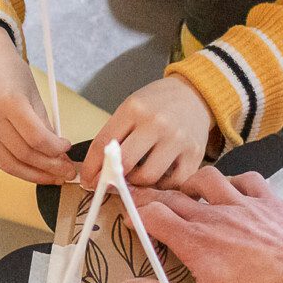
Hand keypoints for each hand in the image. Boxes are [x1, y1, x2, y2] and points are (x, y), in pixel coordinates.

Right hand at [0, 22, 75, 183]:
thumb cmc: (9, 71)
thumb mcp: (32, 92)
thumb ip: (44, 123)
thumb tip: (59, 153)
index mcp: (8, 102)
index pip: (37, 138)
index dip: (56, 150)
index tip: (68, 148)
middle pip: (24, 155)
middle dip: (50, 167)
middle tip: (68, 171)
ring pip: (9, 164)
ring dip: (35, 174)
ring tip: (54, 177)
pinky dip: (19, 168)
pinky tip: (35, 170)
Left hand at [84, 74, 213, 187]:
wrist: (193, 95)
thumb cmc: (156, 104)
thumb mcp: (130, 108)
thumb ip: (114, 136)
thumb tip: (95, 172)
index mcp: (134, 109)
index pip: (104, 144)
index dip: (91, 167)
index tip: (87, 179)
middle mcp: (157, 123)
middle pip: (125, 163)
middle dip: (111, 179)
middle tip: (108, 184)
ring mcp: (178, 139)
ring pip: (148, 177)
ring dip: (137, 183)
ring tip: (135, 176)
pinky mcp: (196, 154)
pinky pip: (173, 184)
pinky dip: (162, 187)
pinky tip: (157, 178)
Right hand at [106, 168, 282, 282]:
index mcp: (193, 239)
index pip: (152, 215)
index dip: (135, 214)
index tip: (129, 220)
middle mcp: (212, 213)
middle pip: (173, 195)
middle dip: (153, 196)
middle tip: (144, 201)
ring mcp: (242, 202)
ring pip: (207, 178)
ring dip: (191, 183)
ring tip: (187, 193)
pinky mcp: (268, 200)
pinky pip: (246, 179)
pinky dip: (234, 181)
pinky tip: (232, 192)